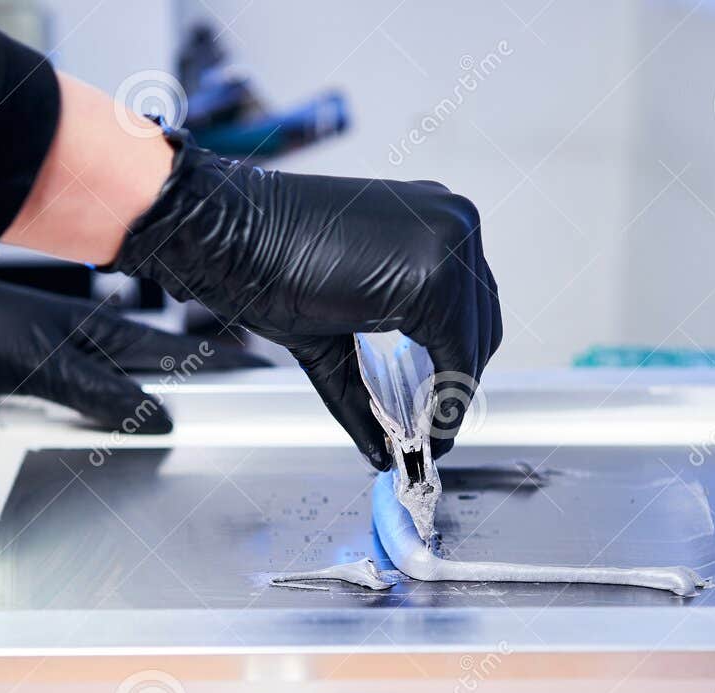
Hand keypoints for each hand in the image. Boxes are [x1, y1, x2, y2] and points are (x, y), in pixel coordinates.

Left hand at [0, 209, 267, 432]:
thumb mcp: (51, 372)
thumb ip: (108, 397)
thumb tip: (160, 419)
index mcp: (104, 333)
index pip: (179, 354)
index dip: (219, 365)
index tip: (255, 373)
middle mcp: (93, 336)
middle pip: (162, 363)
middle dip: (202, 375)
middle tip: (241, 388)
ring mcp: (70, 346)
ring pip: (131, 373)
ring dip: (163, 387)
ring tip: (198, 400)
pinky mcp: (45, 361)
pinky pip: (99, 384)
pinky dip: (121, 397)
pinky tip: (121, 408)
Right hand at [103, 135, 501, 467]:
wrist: (234, 239)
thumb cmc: (268, 267)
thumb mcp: (335, 330)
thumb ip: (368, 385)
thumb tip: (382, 449)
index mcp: (432, 221)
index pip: (466, 305)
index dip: (456, 367)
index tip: (438, 413)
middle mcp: (454, 222)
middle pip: (480, 324)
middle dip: (456, 383)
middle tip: (430, 430)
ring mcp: (450, 244)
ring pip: (474, 342)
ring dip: (452, 396)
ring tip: (422, 434)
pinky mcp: (438, 276)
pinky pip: (457, 353)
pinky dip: (446, 397)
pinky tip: (424, 425)